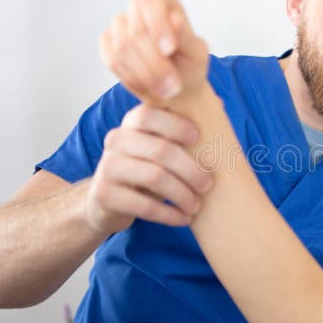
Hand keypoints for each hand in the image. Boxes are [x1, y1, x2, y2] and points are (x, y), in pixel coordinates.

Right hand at [84, 104, 212, 235]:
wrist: (108, 201)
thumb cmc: (146, 168)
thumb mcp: (159, 146)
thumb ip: (182, 128)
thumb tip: (219, 103)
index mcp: (131, 123)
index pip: (150, 115)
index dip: (176, 125)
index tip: (198, 138)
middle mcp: (116, 140)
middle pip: (160, 150)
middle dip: (191, 169)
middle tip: (207, 185)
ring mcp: (107, 167)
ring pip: (154, 178)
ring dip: (182, 194)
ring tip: (196, 206)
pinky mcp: (104, 194)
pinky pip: (144, 205)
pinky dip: (169, 214)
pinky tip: (183, 218)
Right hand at [99, 0, 209, 103]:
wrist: (176, 88)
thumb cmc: (190, 66)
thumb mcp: (196, 53)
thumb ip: (186, 36)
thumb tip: (175, 18)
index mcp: (164, 3)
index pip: (152, 3)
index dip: (158, 26)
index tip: (169, 49)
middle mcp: (138, 9)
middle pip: (136, 30)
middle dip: (155, 62)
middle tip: (173, 86)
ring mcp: (120, 25)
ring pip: (122, 48)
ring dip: (144, 74)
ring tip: (165, 91)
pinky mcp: (108, 44)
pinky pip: (112, 60)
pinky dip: (131, 78)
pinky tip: (148, 88)